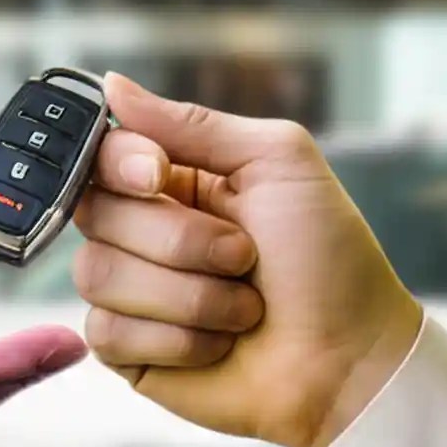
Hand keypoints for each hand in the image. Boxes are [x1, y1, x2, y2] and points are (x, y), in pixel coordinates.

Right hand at [72, 73, 421, 446]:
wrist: (351, 362)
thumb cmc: (331, 262)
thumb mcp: (278, 163)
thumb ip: (193, 122)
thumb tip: (110, 85)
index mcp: (175, 181)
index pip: (103, 154)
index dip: (121, 165)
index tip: (158, 177)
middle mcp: (144, 232)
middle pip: (95, 213)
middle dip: (180, 241)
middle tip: (245, 257)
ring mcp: (132, 292)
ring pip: (97, 273)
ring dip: (188, 296)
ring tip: (243, 309)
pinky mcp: (128, 349)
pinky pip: (106, 331)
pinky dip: (175, 340)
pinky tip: (218, 345)